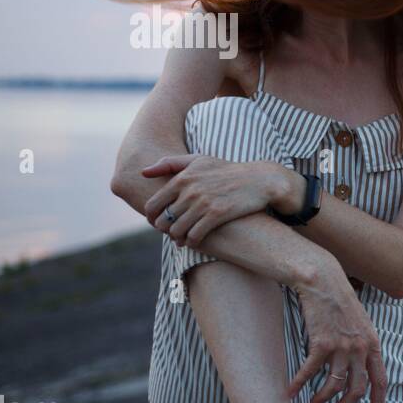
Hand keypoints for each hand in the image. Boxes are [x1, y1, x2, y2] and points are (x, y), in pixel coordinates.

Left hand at [142, 155, 296, 247]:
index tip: (158, 221)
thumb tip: (143, 172)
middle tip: (170, 232)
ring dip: (177, 238)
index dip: (152, 217)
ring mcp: (204, 203)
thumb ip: (169, 163)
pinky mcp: (218, 214)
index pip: (153, 204)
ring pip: (177, 230)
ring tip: (181, 239)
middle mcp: (190, 190)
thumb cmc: (227, 170)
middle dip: (164, 229)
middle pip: (164, 220)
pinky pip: (195, 235)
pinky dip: (191, 242)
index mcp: (182, 178)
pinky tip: (193, 241)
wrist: (259, 180)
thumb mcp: (199, 160)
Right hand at [288, 259, 387, 402]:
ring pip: (334, 385)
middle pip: (358, 389)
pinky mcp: (321, 343)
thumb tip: (356, 370)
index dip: (378, 402)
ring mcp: (342, 346)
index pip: (380, 379)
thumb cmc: (339, 303)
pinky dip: (299, 384)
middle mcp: (361, 347)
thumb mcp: (360, 325)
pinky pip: (310, 372)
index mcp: (372, 344)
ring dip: (322, 399)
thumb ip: (361, 347)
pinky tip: (290, 392)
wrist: (324, 281)